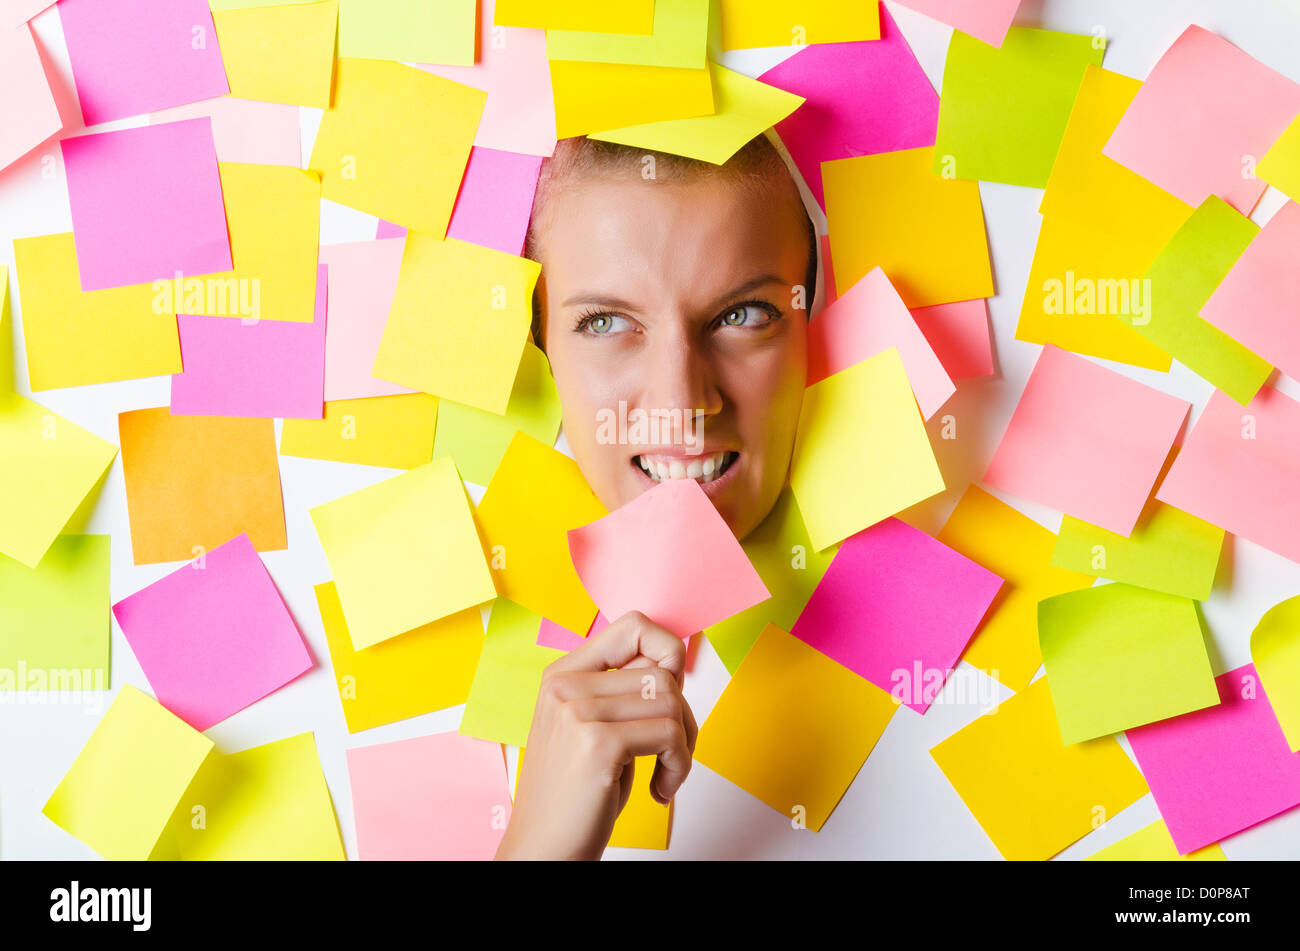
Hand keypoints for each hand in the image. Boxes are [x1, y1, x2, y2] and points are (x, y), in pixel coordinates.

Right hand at [494, 611, 697, 859]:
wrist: (543, 849)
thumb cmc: (576, 796)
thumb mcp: (594, 729)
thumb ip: (623, 692)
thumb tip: (673, 662)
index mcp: (562, 674)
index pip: (635, 626)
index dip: (668, 652)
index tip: (670, 697)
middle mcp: (565, 685)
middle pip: (662, 672)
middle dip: (684, 716)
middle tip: (672, 754)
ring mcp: (578, 711)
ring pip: (670, 701)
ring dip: (683, 745)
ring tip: (665, 775)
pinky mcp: (597, 742)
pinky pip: (669, 734)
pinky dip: (678, 766)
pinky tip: (658, 792)